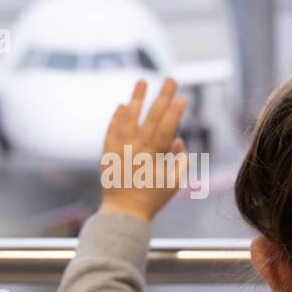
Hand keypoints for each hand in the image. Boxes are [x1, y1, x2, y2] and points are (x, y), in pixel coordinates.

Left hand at [98, 78, 187, 222]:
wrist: (123, 212)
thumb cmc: (152, 199)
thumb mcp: (174, 183)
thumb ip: (180, 160)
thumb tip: (178, 140)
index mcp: (153, 156)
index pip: (167, 127)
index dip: (176, 112)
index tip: (183, 98)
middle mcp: (136, 148)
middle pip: (151, 117)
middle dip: (162, 96)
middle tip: (170, 79)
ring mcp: (120, 149)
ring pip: (128, 118)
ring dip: (136, 98)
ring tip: (142, 81)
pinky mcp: (108, 153)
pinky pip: (111, 131)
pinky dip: (116, 118)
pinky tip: (121, 105)